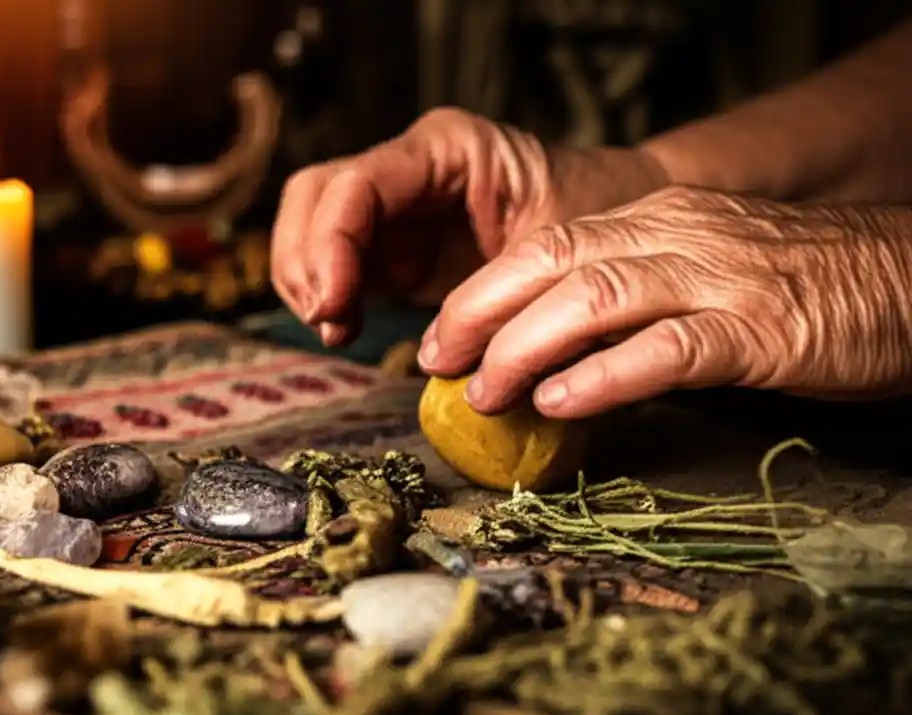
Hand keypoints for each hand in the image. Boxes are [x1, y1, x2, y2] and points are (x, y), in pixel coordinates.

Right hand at [270, 108, 666, 345]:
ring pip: (308, 225)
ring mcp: (390, 205)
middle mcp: (406, 168)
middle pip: (314, 195)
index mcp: (446, 148)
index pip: (357, 184)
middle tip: (328, 320)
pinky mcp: (386, 245)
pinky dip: (324, 295)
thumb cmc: (594, 225)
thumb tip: (441, 358)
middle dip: (307, 260)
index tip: (331, 302)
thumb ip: (497, 296)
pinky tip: (342, 328)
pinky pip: (329, 261)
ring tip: (335, 329)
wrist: (615, 230)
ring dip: (306, 281)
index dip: (329, 242)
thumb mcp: (553, 254)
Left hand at [418, 186, 911, 417]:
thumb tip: (546, 350)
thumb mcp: (698, 269)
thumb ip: (628, 297)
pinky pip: (666, 348)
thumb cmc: (797, 284)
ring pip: (593, 299)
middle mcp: (675, 238)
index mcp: (655, 222)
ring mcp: (716, 279)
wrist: (909, 277)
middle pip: (550, 263)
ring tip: (485, 392)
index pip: (543, 246)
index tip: (440, 338)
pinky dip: (604, 374)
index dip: (481, 292)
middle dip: (480, 313)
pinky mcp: (758, 329)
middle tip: (437, 364)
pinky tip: (561, 401)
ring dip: (524, 347)